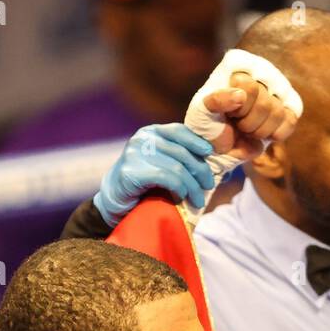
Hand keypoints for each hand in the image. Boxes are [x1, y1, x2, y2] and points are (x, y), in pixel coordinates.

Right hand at [93, 123, 216, 226]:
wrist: (114, 199)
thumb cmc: (144, 183)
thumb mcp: (162, 163)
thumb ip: (180, 158)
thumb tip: (215, 164)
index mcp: (151, 132)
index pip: (179, 131)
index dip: (197, 141)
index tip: (209, 154)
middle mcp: (143, 139)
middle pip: (182, 152)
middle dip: (200, 171)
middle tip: (208, 186)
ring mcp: (135, 154)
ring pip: (177, 168)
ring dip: (192, 186)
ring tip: (198, 199)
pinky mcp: (132, 172)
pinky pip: (166, 178)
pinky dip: (179, 188)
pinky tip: (181, 197)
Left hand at [195, 73, 298, 163]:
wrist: (216, 145)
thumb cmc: (208, 122)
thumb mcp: (202, 110)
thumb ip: (217, 99)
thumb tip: (240, 96)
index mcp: (239, 66)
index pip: (248, 86)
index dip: (238, 106)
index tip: (228, 111)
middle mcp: (261, 72)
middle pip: (264, 103)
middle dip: (247, 123)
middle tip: (236, 122)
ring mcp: (277, 89)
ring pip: (277, 114)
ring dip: (258, 131)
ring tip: (246, 128)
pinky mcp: (288, 107)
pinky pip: (289, 121)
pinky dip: (274, 134)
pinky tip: (262, 133)